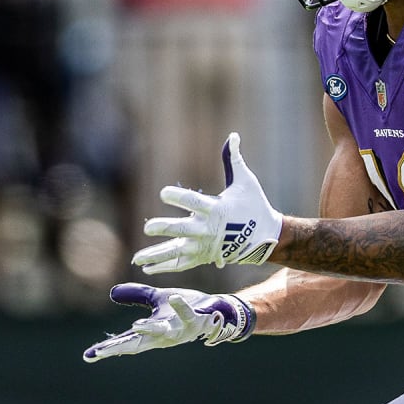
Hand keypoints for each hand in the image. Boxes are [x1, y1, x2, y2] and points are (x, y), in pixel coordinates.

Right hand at [81, 283, 254, 362]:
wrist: (218, 311)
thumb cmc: (185, 307)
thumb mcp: (157, 299)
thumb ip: (136, 296)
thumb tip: (112, 293)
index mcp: (153, 332)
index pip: (126, 342)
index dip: (108, 349)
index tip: (89, 356)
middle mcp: (165, 335)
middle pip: (139, 344)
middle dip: (119, 348)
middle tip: (101, 352)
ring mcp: (182, 330)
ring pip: (164, 332)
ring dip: (151, 329)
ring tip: (136, 325)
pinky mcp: (198, 320)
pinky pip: (188, 314)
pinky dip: (181, 307)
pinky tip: (174, 297)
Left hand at [132, 132, 282, 273]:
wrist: (266, 237)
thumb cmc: (254, 205)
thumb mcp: (246, 181)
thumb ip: (234, 160)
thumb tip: (232, 136)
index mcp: (216, 209)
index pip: (193, 202)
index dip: (177, 197)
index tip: (163, 194)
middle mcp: (208, 229)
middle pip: (182, 230)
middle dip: (165, 229)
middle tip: (149, 228)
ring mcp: (205, 245)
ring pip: (177, 252)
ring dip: (157, 255)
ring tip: (137, 258)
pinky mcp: (204, 256)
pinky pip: (181, 263)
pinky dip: (164, 266)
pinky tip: (147, 267)